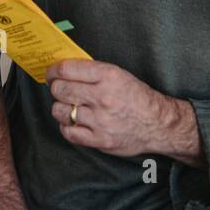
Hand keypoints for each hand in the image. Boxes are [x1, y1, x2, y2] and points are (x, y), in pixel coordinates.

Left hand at [46, 59, 198, 161]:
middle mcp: (103, 97)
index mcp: (108, 76)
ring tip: (68, 106)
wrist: (157, 124)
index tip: (51, 73)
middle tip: (58, 89)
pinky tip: (73, 121)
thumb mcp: (118, 74)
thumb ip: (92, 72)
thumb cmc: (136, 97)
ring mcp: (101, 121)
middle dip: (55, 88)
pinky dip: (67, 126)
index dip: (53, 71)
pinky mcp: (100, 140)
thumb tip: (63, 69)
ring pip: (61, 111)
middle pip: (60, 90)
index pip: (67, 69)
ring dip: (60, 108)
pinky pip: (69, 132)